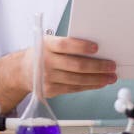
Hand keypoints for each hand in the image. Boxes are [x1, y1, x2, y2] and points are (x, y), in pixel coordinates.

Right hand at [0, 36, 116, 112]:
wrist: (22, 70)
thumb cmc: (42, 52)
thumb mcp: (48, 42)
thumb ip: (67, 44)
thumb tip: (95, 48)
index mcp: (46, 45)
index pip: (65, 45)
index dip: (81, 46)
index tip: (96, 47)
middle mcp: (46, 62)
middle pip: (75, 65)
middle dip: (97, 66)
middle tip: (111, 65)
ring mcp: (48, 78)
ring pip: (77, 80)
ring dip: (97, 79)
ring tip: (110, 76)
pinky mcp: (51, 90)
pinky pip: (74, 88)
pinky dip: (89, 86)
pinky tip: (99, 83)